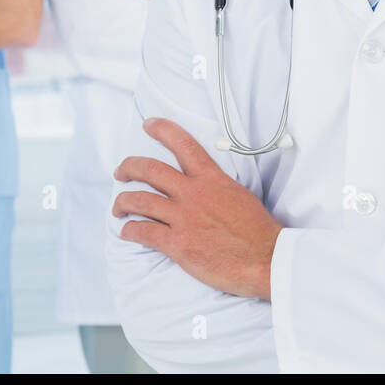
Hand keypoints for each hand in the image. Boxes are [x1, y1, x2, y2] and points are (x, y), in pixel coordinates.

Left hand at [112, 118, 281, 299]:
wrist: (265, 259)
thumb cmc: (257, 230)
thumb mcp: (238, 194)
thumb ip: (216, 186)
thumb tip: (203, 186)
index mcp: (212, 179)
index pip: (184, 145)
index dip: (163, 130)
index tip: (149, 125)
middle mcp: (194, 194)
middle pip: (150, 170)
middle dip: (129, 167)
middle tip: (121, 172)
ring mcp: (184, 218)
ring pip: (140, 200)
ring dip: (123, 202)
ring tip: (119, 207)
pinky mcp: (177, 244)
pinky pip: (143, 232)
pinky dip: (130, 230)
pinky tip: (127, 231)